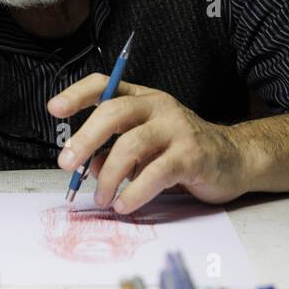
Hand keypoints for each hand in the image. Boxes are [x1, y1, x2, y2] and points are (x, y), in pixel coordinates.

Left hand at [47, 75, 250, 214]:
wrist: (234, 159)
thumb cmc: (182, 151)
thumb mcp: (145, 148)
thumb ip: (116, 152)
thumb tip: (91, 167)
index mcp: (143, 99)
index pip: (106, 85)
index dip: (77, 94)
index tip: (54, 109)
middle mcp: (159, 106)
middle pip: (113, 111)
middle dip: (85, 139)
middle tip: (67, 165)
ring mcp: (177, 128)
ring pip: (131, 144)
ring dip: (109, 175)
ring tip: (101, 198)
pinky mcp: (191, 154)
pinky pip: (155, 173)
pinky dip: (134, 192)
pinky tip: (125, 204)